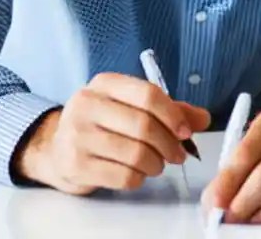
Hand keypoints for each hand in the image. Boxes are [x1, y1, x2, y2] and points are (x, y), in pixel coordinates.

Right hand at [13, 73, 210, 194]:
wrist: (57, 149)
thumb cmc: (103, 125)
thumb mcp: (133, 107)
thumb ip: (170, 110)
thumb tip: (203, 119)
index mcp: (104, 84)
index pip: (148, 94)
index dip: (173, 115)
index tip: (185, 132)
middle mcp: (86, 105)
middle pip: (143, 125)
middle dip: (169, 144)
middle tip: (178, 155)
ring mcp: (77, 135)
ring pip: (135, 153)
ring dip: (156, 163)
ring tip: (158, 164)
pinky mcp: (75, 164)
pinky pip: (123, 175)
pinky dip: (139, 177)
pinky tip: (137, 173)